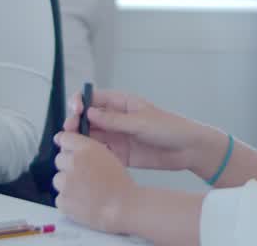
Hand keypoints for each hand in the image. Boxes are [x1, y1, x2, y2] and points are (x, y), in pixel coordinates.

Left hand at [54, 131, 139, 232]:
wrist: (122, 206)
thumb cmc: (119, 183)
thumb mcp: (107, 155)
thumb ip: (87, 149)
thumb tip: (70, 147)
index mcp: (86, 148)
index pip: (64, 138)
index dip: (66, 145)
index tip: (67, 150)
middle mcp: (73, 162)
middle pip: (59, 159)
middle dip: (67, 166)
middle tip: (82, 175)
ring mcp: (65, 182)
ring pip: (58, 179)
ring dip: (66, 184)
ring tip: (84, 190)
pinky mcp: (62, 200)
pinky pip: (59, 197)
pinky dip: (68, 200)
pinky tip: (82, 201)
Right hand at [58, 88, 206, 172]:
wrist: (187, 149)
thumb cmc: (169, 128)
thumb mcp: (141, 121)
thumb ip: (115, 120)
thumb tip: (89, 112)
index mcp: (121, 103)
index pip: (93, 98)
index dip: (80, 102)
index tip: (75, 110)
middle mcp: (115, 119)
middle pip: (87, 118)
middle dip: (75, 122)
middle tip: (68, 131)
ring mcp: (116, 136)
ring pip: (91, 136)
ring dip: (80, 140)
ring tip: (71, 146)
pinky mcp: (119, 154)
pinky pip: (100, 153)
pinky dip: (90, 154)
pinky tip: (84, 158)